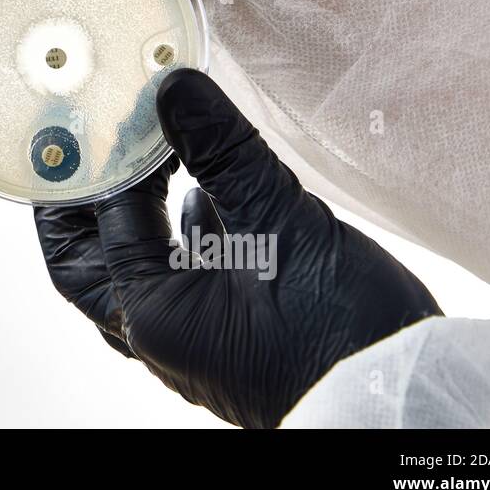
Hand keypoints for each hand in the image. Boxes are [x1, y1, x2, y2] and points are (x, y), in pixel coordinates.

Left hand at [35, 69, 440, 427]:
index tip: (110, 108)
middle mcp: (159, 331)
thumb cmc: (340, 333)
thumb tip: (174, 87)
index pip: (98, 222)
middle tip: (88, 139)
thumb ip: (224, 152)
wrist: (404, 403)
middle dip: (86, 198)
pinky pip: (185, 273)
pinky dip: (184, 229)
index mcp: (150, 314)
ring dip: (138, 208)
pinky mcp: (229, 331)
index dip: (102, 160)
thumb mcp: (279, 224)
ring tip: (143, 145)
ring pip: (140, 263)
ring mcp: (193, 336)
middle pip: (92, 254)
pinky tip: (205, 188)